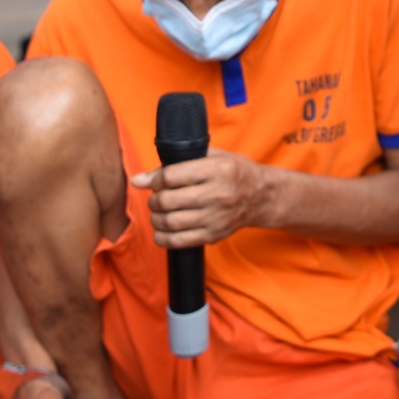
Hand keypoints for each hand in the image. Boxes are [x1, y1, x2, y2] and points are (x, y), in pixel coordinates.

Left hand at [133, 149, 266, 247]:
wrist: (260, 196)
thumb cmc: (233, 172)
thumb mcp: (212, 157)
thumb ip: (176, 164)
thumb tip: (138, 179)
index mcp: (218, 170)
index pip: (172, 176)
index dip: (154, 180)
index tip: (152, 182)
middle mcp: (218, 194)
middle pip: (168, 200)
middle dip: (154, 200)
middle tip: (156, 198)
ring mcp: (216, 217)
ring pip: (171, 222)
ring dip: (156, 218)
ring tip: (159, 213)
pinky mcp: (214, 235)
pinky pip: (179, 241)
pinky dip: (163, 238)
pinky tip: (162, 230)